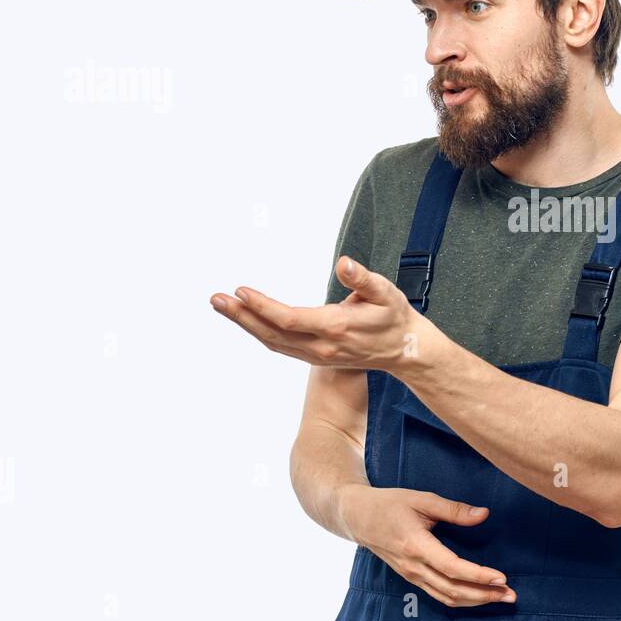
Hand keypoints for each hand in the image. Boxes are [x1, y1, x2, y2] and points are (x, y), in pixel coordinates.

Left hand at [210, 255, 430, 371]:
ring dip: (245, 324)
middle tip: (215, 299)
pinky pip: (280, 345)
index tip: (240, 291)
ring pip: (272, 341)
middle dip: (240, 316)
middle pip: (271, 333)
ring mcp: (316, 355)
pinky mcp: (314, 356)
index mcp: (335, 327)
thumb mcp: (386, 292)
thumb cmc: (395, 317)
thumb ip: (363, 279)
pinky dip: (259, 332)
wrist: (405, 351)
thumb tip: (344, 263)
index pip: (288, 318)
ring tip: (222, 306)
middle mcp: (321, 346)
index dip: (262, 306)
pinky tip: (247, 320)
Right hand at [345, 486, 516, 607]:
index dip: (479, 575)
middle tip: (511, 594)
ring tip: (501, 597)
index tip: (502, 577)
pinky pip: (438, 594)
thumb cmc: (389, 503)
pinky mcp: (411, 577)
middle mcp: (413, 566)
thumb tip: (484, 514)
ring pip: (446, 597)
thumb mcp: (422, 499)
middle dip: (485, 595)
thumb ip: (454, 509)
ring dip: (476, 601)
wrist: (357, 517)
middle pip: (452, 589)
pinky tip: (478, 596)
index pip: (452, 567)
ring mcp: (411, 575)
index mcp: (415, 545)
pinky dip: (461, 599)